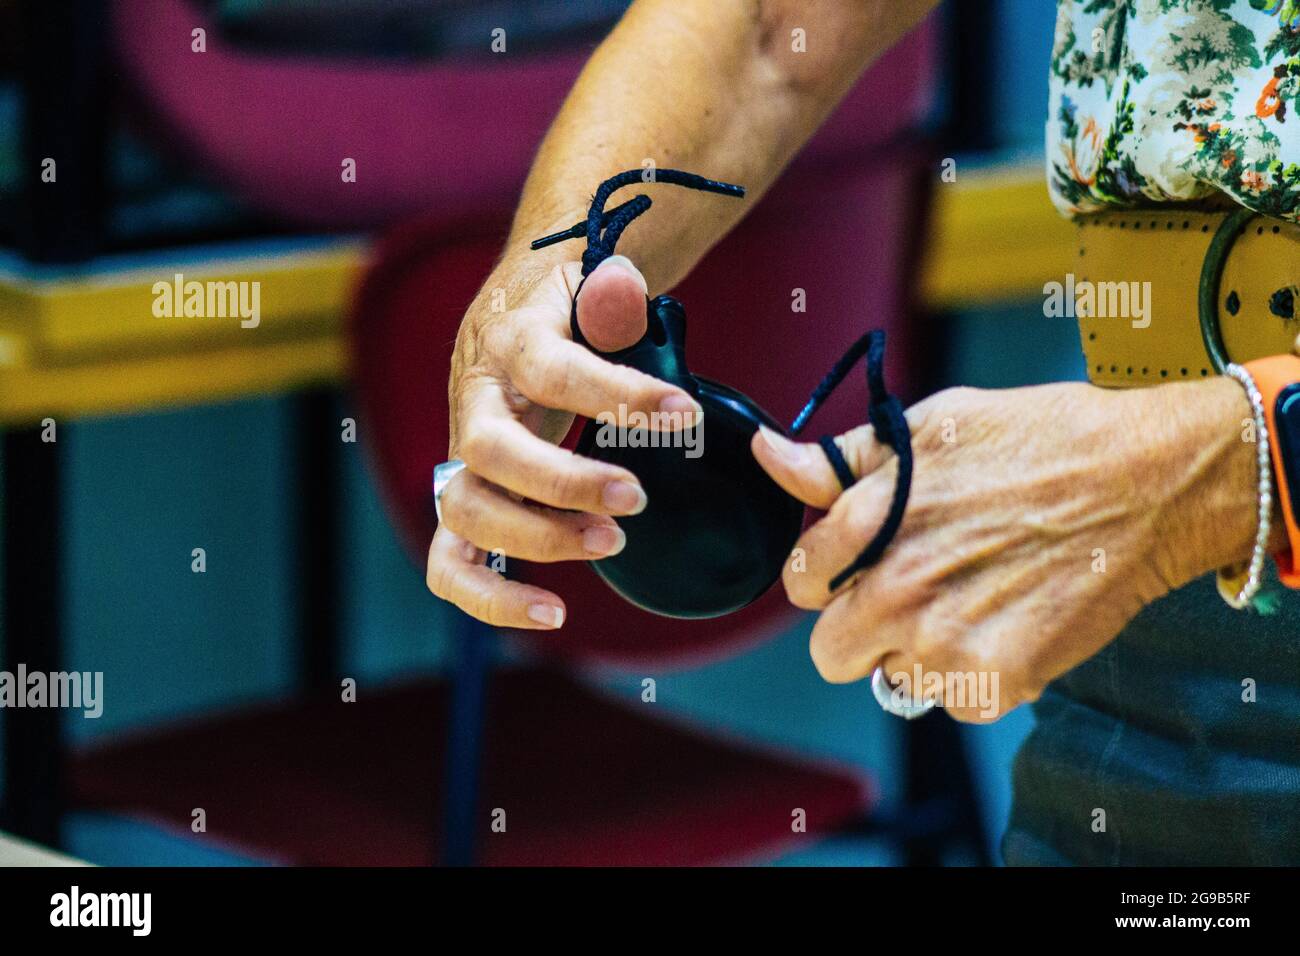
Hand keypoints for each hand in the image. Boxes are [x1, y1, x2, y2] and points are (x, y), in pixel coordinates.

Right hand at [427, 253, 702, 628]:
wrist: (518, 314)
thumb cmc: (569, 309)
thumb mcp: (593, 285)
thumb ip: (610, 295)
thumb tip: (622, 290)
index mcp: (507, 341)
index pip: (552, 370)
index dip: (618, 395)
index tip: (686, 416)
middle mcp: (473, 401)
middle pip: (490, 450)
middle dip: (564, 483)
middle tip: (636, 498)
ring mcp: (462, 457)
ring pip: (464, 509)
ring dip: (536, 538)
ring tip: (614, 542)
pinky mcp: (467, 501)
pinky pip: (453, 563)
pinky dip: (491, 597)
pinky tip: (553, 615)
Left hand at [752, 378, 1264, 721]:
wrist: (1147, 484)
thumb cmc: (1039, 442)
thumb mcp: (930, 428)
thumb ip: (839, 462)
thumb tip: (767, 457)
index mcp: (870, 522)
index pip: (800, 583)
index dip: (827, 575)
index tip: (858, 567)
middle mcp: (897, 589)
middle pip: (831, 651)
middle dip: (863, 626)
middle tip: (917, 592)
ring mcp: (944, 642)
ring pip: (894, 678)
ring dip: (923, 651)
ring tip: (977, 597)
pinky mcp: (993, 682)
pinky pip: (953, 700)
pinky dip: (975, 674)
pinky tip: (1010, 621)